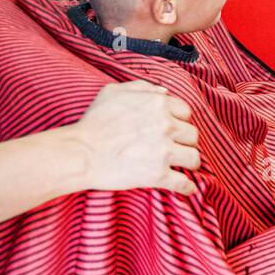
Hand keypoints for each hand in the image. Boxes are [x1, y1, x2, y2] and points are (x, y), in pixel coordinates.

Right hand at [66, 82, 199, 194]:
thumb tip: (163, 92)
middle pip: (192, 134)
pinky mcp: (158, 175)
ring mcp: (164, 152)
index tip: (175, 128)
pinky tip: (187, 188)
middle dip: (186, 141)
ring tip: (184, 165)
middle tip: (178, 146)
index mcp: (158, 104)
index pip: (186, 112)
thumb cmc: (94, 122)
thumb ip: (141, 87)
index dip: (180, 120)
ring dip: (190, 162)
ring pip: (194, 158)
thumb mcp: (113, 92)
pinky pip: (183, 183)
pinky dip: (187, 187)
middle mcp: (166, 126)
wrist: (80, 153)